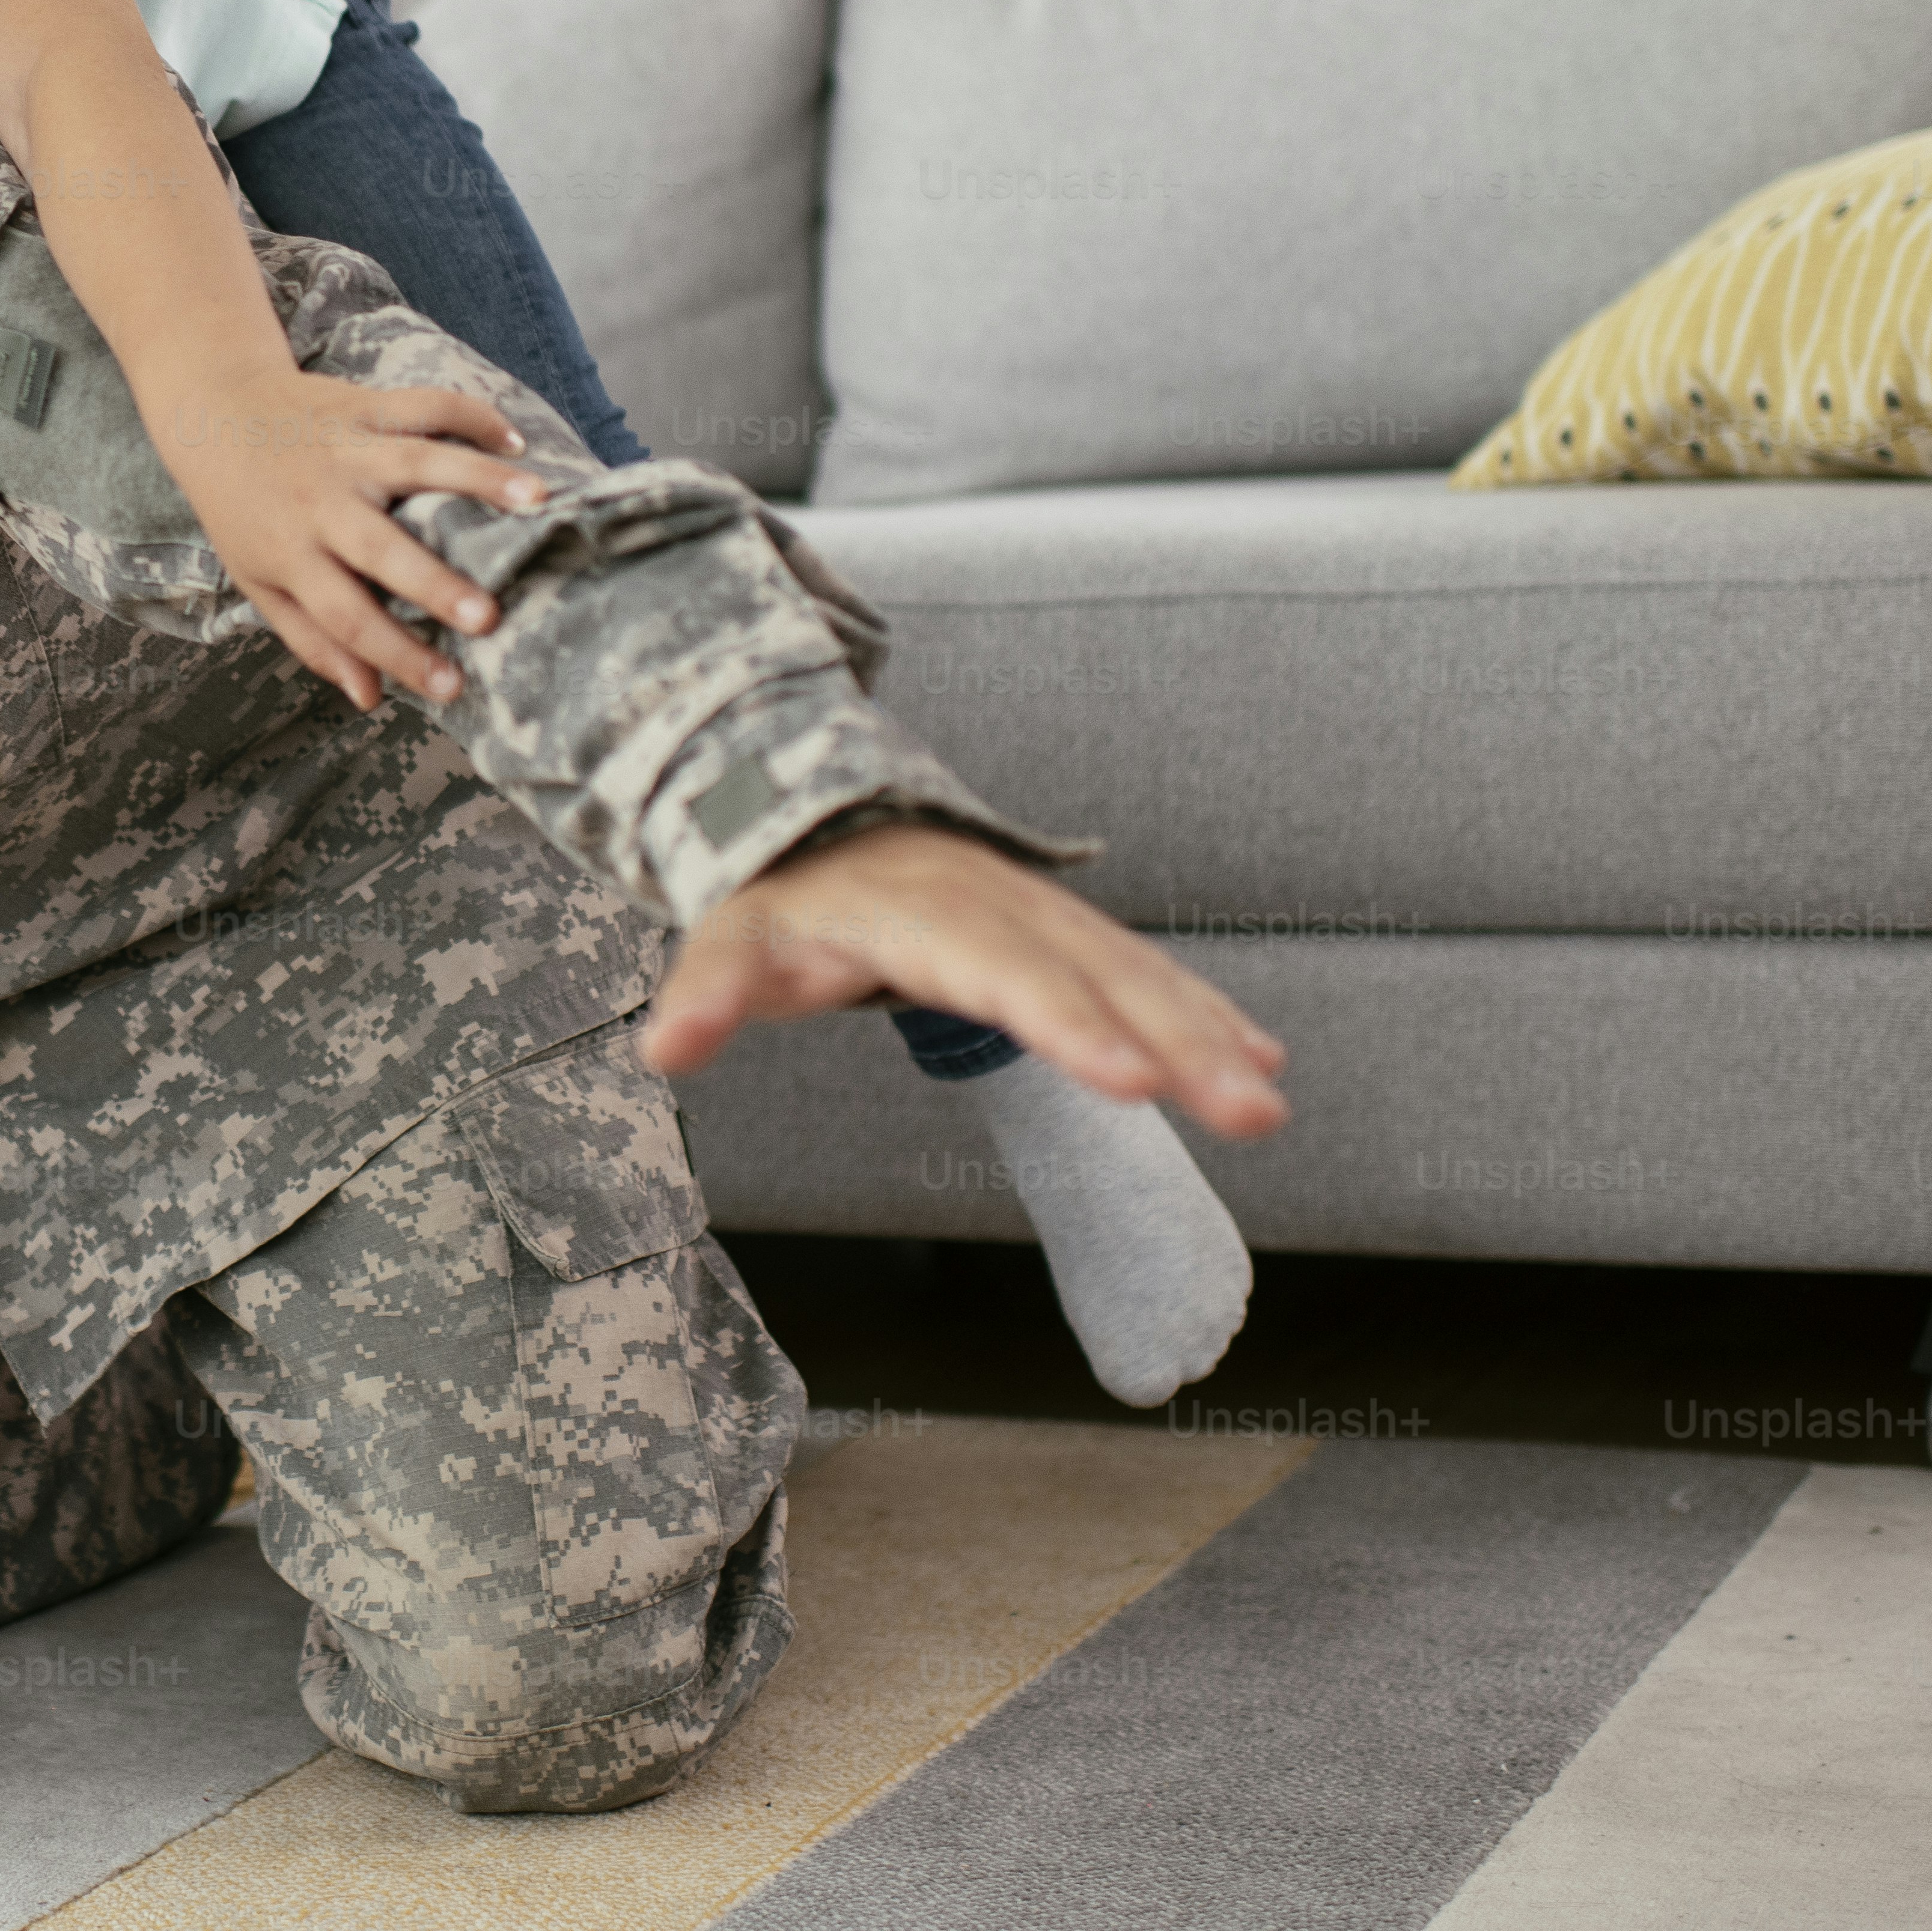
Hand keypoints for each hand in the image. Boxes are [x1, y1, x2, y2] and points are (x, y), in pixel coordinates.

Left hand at [156, 367, 553, 711]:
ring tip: (537, 499)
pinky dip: (472, 417)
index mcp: (291, 553)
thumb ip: (313, 639)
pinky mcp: (364, 404)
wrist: (212, 411)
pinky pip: (425, 405)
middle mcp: (320, 502)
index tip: (450, 688)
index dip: (396, 655)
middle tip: (490, 617)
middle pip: (381, 547)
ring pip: (417, 461)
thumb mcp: (259, 580)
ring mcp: (345, 448)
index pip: (346, 617)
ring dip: (478, 480)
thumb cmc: (244, 511)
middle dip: (437, 583)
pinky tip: (515, 443)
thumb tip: (371, 698)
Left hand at [642, 820, 1289, 1138]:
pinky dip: (1204, 1009)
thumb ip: (707, 993)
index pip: (1004, 976)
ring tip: (1268, 1101)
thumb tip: (664, 1048)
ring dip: (1208, 1035)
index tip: (1131, 1080)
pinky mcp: (1065, 933)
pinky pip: (1143, 970)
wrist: (820, 819)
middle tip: (1248, 1111)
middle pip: (1097, 980)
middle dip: (1178, 1044)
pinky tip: (1260, 1057)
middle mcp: (998, 911)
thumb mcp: (730, 937)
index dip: (1069, 1024)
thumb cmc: (781, 897)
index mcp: (921, 916)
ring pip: (1136, 975)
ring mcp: (1042, 917)